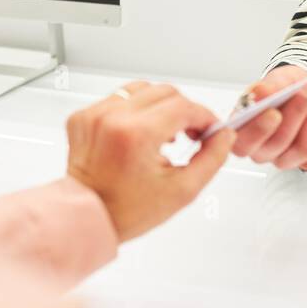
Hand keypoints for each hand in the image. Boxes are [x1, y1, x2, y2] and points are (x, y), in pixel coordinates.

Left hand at [65, 82, 233, 240]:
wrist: (88, 218)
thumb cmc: (128, 211)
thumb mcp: (182, 191)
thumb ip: (211, 158)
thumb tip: (224, 135)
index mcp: (137, 135)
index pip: (184, 107)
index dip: (204, 117)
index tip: (210, 129)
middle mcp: (113, 118)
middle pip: (165, 92)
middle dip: (184, 111)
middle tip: (191, 134)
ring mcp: (94, 115)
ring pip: (142, 89)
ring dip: (160, 106)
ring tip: (164, 134)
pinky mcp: (82, 117)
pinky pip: (119, 98)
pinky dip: (135, 110)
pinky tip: (139, 134)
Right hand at [230, 65, 306, 170]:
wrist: (303, 89)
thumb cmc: (282, 89)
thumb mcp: (272, 82)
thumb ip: (265, 89)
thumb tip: (260, 93)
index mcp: (243, 136)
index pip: (243, 145)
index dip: (258, 131)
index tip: (272, 111)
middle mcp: (262, 153)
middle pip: (278, 144)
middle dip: (295, 114)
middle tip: (303, 92)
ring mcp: (287, 159)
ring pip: (306, 148)